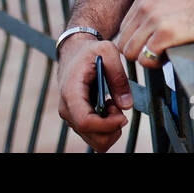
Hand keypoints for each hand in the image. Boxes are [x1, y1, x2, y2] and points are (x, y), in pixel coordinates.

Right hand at [56, 37, 134, 152]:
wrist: (75, 53)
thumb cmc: (90, 51)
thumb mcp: (108, 51)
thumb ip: (118, 76)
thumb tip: (126, 105)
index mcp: (71, 92)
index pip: (85, 121)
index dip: (107, 124)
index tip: (123, 115)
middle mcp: (67, 110)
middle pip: (94, 137)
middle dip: (113, 127)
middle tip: (117, 104)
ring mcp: (71, 118)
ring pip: (96, 142)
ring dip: (111, 127)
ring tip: (112, 104)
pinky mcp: (78, 121)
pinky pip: (96, 137)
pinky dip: (107, 127)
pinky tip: (107, 107)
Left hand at [112, 0, 193, 69]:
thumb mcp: (170, 3)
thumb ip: (151, 16)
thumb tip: (137, 41)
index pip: (124, 29)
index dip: (138, 43)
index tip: (155, 46)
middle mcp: (146, 4)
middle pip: (124, 42)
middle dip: (140, 53)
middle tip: (160, 53)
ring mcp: (155, 18)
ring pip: (131, 53)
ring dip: (148, 59)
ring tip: (167, 54)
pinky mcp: (166, 33)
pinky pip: (147, 59)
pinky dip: (158, 63)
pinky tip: (172, 56)